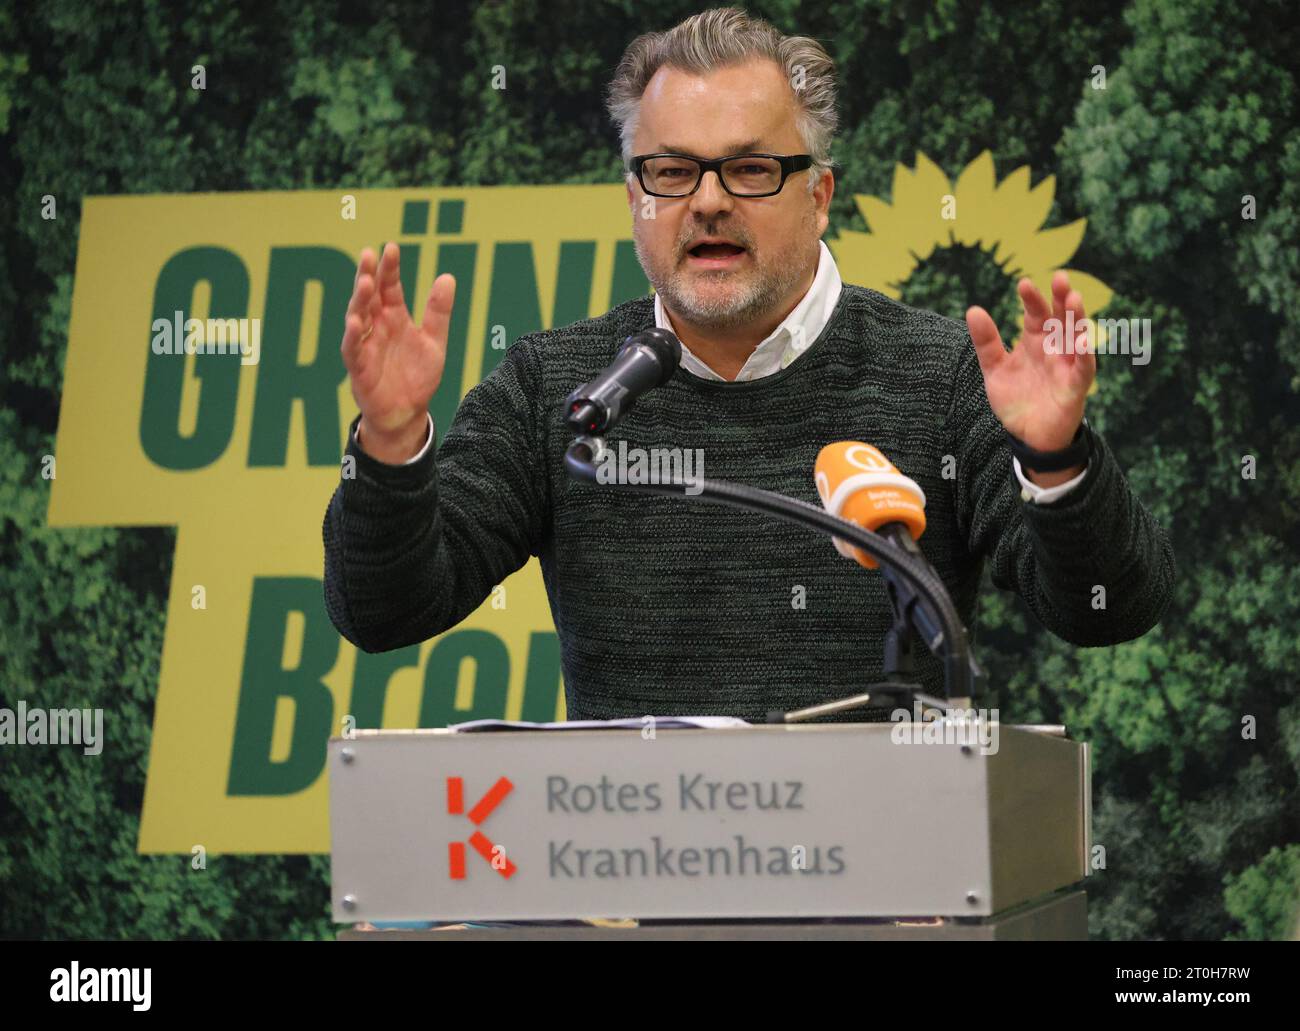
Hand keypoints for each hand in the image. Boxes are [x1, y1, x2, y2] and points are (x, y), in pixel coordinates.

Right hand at [342, 242, 455, 463]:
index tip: (391, 248)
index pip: (389, 287)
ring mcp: (365, 345)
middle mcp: (376, 327)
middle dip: (368, 275)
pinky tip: (355, 321)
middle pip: (369, 296)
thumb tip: (448, 277)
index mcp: (394, 317)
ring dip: (358, 300)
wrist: (408, 412)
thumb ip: (438, 311)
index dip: (389, 268)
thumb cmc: (417, 376)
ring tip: (364, 282)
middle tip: (369, 254)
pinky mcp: (358, 367)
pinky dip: (352, 335)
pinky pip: (352, 349)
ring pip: (357, 317)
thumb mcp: (434, 341)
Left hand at [966, 271, 1093, 479]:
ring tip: (1074, 299)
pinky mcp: (1075, 387)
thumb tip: (973, 310)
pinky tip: (1082, 342)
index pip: (1036, 314)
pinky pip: (1083, 369)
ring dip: (1076, 319)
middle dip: (1061, 298)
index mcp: (1035, 342)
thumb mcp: (994, 369)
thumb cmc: (1016, 399)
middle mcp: (1053, 349)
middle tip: (1061, 277)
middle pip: (1060, 319)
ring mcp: (1066, 366)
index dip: (1032, 299)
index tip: (1024, 283)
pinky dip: (1084, 356)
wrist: (1027, 436)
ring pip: (1075, 337)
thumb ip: (986, 342)